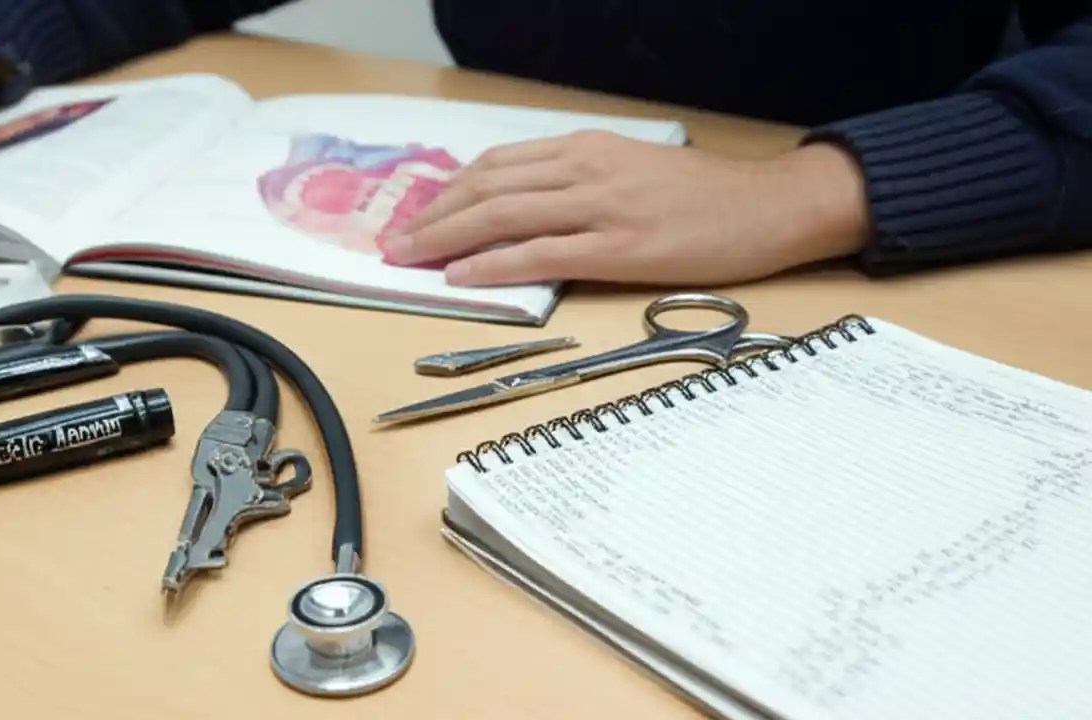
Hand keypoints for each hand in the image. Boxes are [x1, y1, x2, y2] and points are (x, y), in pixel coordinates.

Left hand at [378, 130, 870, 286]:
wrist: (768, 206)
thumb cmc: (702, 195)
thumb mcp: (632, 170)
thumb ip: (579, 182)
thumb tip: (525, 207)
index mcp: (587, 149)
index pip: (498, 165)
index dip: (449, 191)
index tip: (417, 213)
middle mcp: (586, 169)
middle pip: (488, 187)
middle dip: (432, 215)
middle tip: (393, 242)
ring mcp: (602, 207)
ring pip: (503, 215)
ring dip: (446, 238)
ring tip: (409, 259)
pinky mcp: (620, 247)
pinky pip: (540, 254)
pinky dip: (493, 264)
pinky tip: (461, 276)